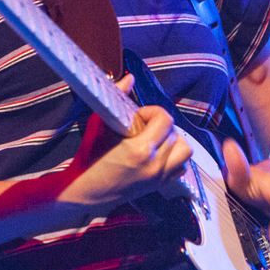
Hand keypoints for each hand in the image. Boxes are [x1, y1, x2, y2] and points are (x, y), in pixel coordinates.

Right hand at [64, 89, 192, 210]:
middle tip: (144, 125)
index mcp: (141, 150)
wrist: (85, 192)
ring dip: (174, 141)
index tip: (138, 115)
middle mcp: (154, 165)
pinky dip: (175, 157)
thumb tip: (130, 78)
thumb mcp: (98, 125)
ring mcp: (158, 177)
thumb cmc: (88, 157)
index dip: (153, 112)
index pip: (165, 120)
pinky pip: (181, 167)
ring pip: (185, 151)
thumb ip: (117, 98)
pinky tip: (159, 154)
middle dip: (161, 125)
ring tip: (156, 138)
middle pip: (175, 133)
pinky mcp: (158, 186)